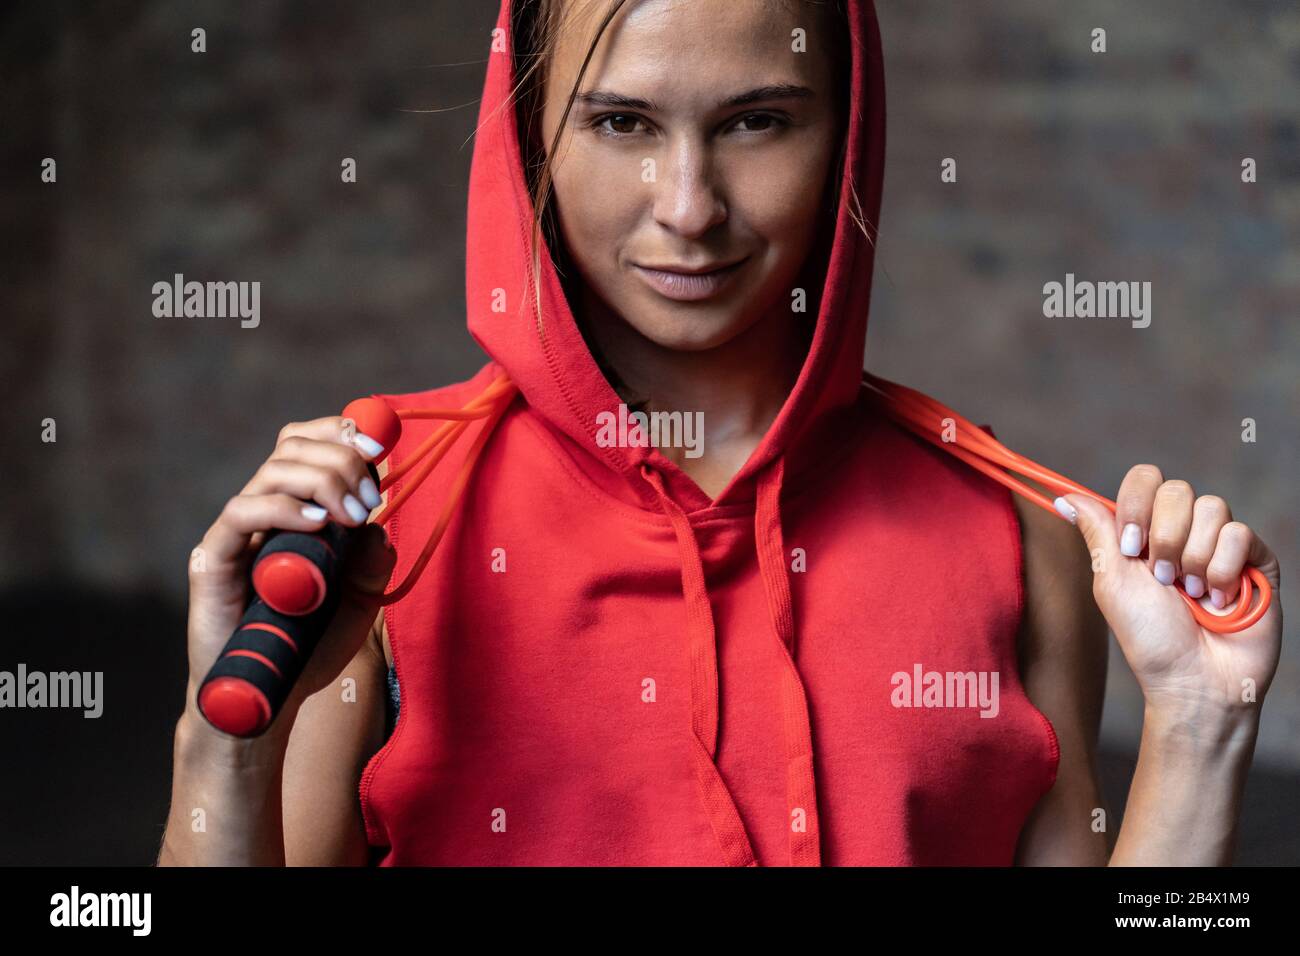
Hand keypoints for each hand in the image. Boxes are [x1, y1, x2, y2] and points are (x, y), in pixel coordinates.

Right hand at [186, 416, 396, 737]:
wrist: (267, 697)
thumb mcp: (358, 604)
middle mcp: (265, 511)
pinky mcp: (214, 558)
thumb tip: (380, 527)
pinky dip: (283, 508)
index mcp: (297, 510)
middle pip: (293, 447)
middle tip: (370, 499)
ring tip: (353, 514)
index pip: (310, 445)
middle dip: (341, 459)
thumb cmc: (308, 649)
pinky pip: (242, 513)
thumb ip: (371, 565)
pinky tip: (318, 523)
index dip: (341, 433)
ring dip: (322, 479)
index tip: (379, 445)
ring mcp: (238, 533)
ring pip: (272, 470)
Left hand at [1057, 464, 1282, 726]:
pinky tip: (1218, 600)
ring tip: (1191, 595)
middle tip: (1164, 580)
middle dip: (1166, 538)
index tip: (1131, 547)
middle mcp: (1186, 532)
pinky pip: (1241, 533)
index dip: (1137, 504)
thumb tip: (1064, 496)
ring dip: (1194, 558)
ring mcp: (1222, 545)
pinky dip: (1222, 570)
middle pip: (1178, 489)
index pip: (1146, 479)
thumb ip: (1097, 532)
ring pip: (1213, 507)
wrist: (1195, 680)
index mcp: (1148, 532)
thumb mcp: (1112, 582)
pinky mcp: (1257, 560)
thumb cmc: (1150, 639)